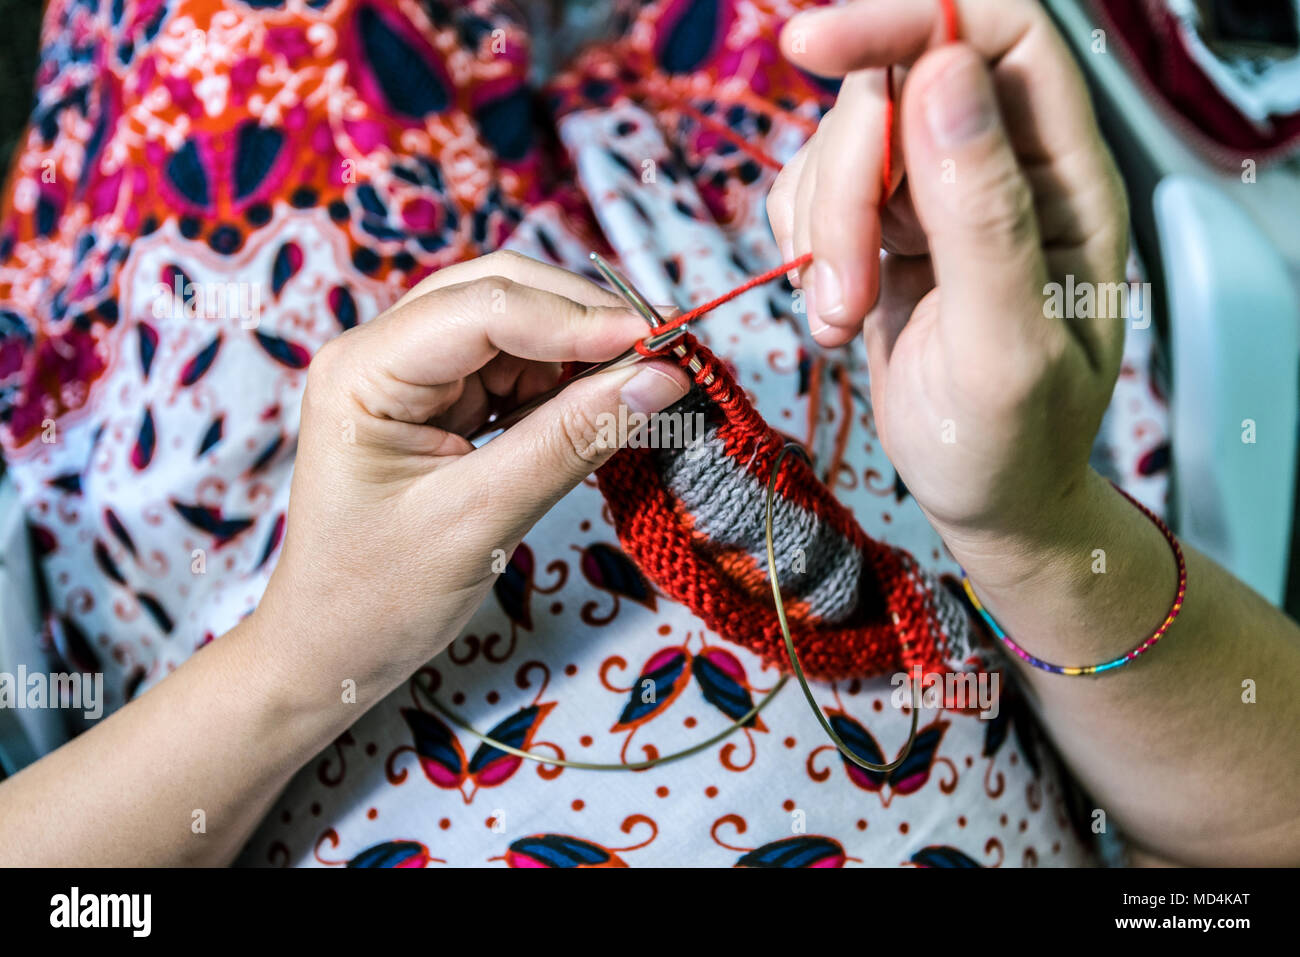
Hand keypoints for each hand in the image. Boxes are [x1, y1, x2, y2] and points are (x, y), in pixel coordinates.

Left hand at [255, 251, 690, 704]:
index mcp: (364, 371)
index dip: (576, 319)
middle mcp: (380, 353)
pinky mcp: (437, 402)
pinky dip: (564, 382)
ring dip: (580, 349)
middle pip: (497, 293)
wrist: (334, 649)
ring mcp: (409, 374)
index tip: (659, 345)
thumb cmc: (380, 598)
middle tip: (664, 355)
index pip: (482, 308)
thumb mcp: (482, 519)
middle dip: (583, 319)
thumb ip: (570, 440)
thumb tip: (659, 378)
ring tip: (643, 384)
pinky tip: (601, 405)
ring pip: (514, 325)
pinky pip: (513, 368)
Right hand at [769, 0, 1129, 570]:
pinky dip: (802, 251)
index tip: (812, 46)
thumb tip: (945, 75)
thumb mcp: (1004, 347)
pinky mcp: (884, 225)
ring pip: (842, 142)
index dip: (907, 18)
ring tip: (841, 318)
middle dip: (842, 185)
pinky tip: (833, 315)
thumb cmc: (1012, 442)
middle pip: (894, 86)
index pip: (994, 32)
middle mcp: (1003, 164)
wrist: (983, 497)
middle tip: (838, 289)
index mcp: (1063, 176)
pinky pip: (813, 192)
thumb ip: (983, 215)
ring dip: (818, 232)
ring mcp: (939, 191)